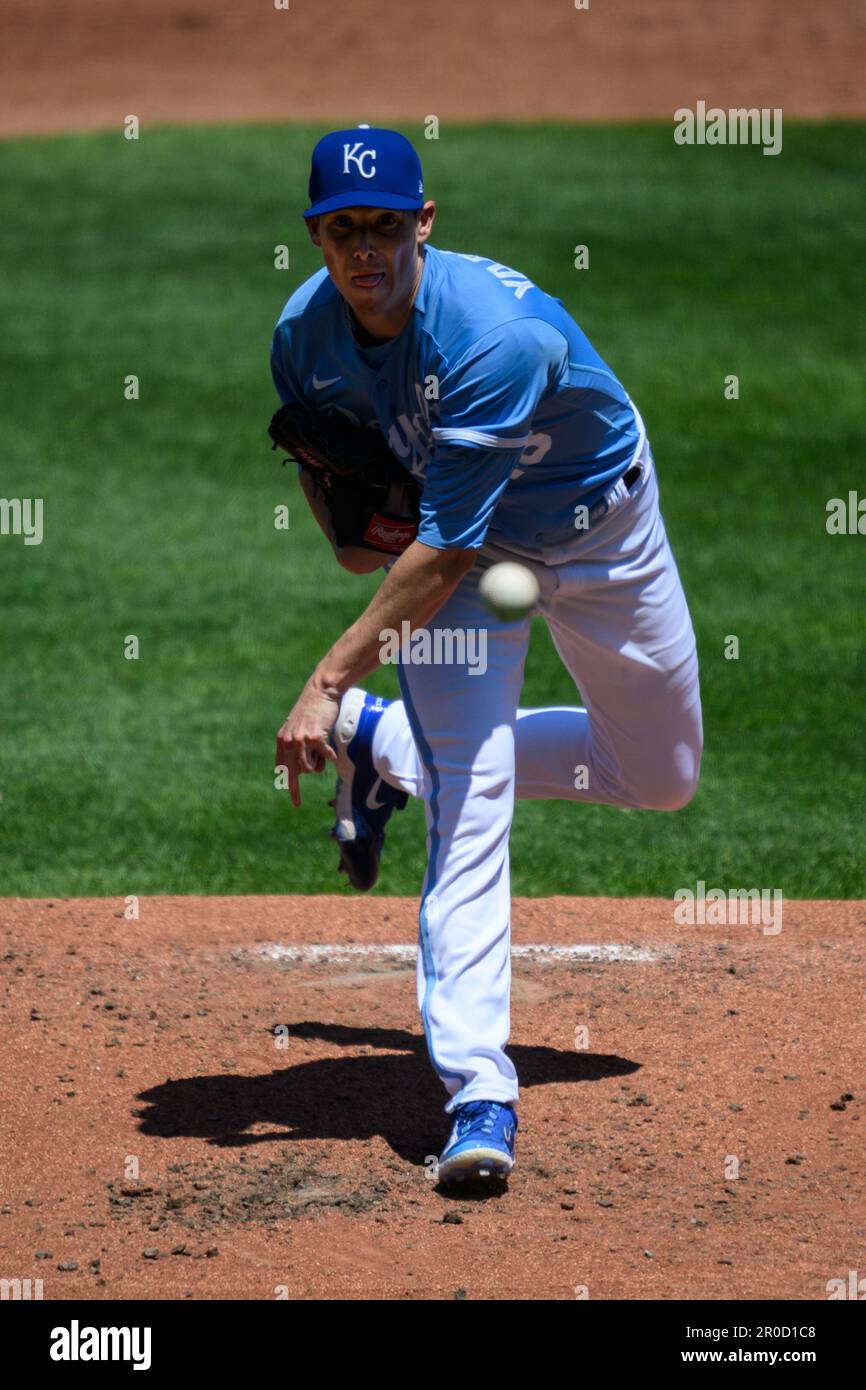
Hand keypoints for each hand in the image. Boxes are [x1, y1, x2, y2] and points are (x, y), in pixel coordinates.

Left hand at [275, 681, 339, 806]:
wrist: (321, 691)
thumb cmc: (313, 709)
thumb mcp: (298, 727)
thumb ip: (297, 744)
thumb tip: (305, 768)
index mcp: (282, 740)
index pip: (282, 768)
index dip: (288, 785)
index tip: (294, 802)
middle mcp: (289, 742)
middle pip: (295, 772)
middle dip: (298, 786)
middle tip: (298, 801)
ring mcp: (301, 741)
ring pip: (309, 768)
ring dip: (319, 763)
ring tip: (322, 749)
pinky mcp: (315, 739)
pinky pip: (325, 759)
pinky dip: (330, 756)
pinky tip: (331, 748)